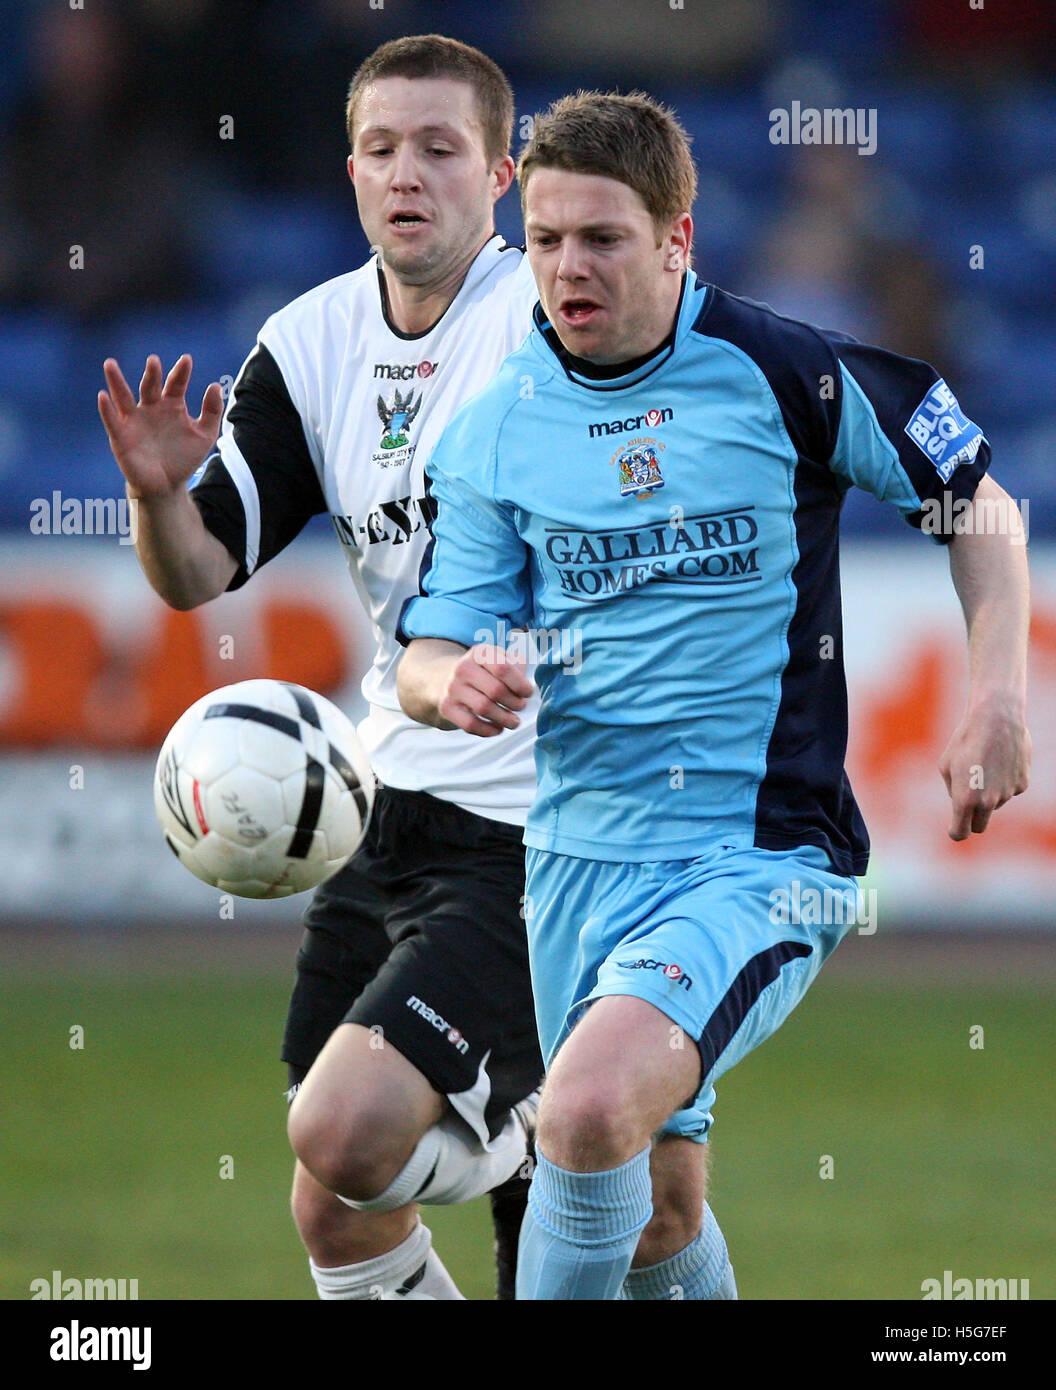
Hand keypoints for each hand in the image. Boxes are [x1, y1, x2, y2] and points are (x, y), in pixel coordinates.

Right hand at [98, 354, 224, 499]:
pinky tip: (103, 396)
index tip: (186, 360)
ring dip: (116, 381)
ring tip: (110, 364)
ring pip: (123, 397)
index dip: (180, 372)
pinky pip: (112, 421)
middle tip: (154, 361)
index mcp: (171, 405)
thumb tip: (215, 386)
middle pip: (149, 386)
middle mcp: (151, 408)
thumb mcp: (205, 435)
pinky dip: (107, 409)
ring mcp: (134, 421)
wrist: (167, 485)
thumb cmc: (184, 458)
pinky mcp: (121, 436)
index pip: (175, 384)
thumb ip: (212, 412)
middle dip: (152, 374)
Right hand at [436, 644, 533, 737]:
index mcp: (480, 652)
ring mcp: (453, 688)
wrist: (448, 680)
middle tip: (521, 706)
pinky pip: (470, 724)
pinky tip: (498, 729)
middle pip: (496, 690)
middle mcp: (463, 668)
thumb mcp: (500, 660)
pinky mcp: (447, 707)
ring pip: (484, 708)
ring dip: (505, 719)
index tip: (528, 693)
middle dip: (515, 703)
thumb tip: (526, 686)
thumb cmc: (485, 672)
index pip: (503, 668)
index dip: (520, 684)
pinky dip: (489, 730)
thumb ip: (517, 667)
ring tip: (514, 721)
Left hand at [939, 700, 1030, 839]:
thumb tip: (961, 801)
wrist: (995, 720)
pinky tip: (1000, 760)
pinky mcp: (1022, 784)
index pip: (960, 832)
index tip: (955, 828)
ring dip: (988, 793)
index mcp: (965, 799)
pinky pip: (1009, 790)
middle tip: (968, 804)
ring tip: (984, 766)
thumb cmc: (964, 741)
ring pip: (995, 804)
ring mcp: (1008, 794)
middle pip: (980, 826)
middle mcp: (988, 802)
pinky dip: (1003, 781)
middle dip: (972, 820)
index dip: (956, 831)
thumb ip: (953, 789)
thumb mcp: (946, 765)